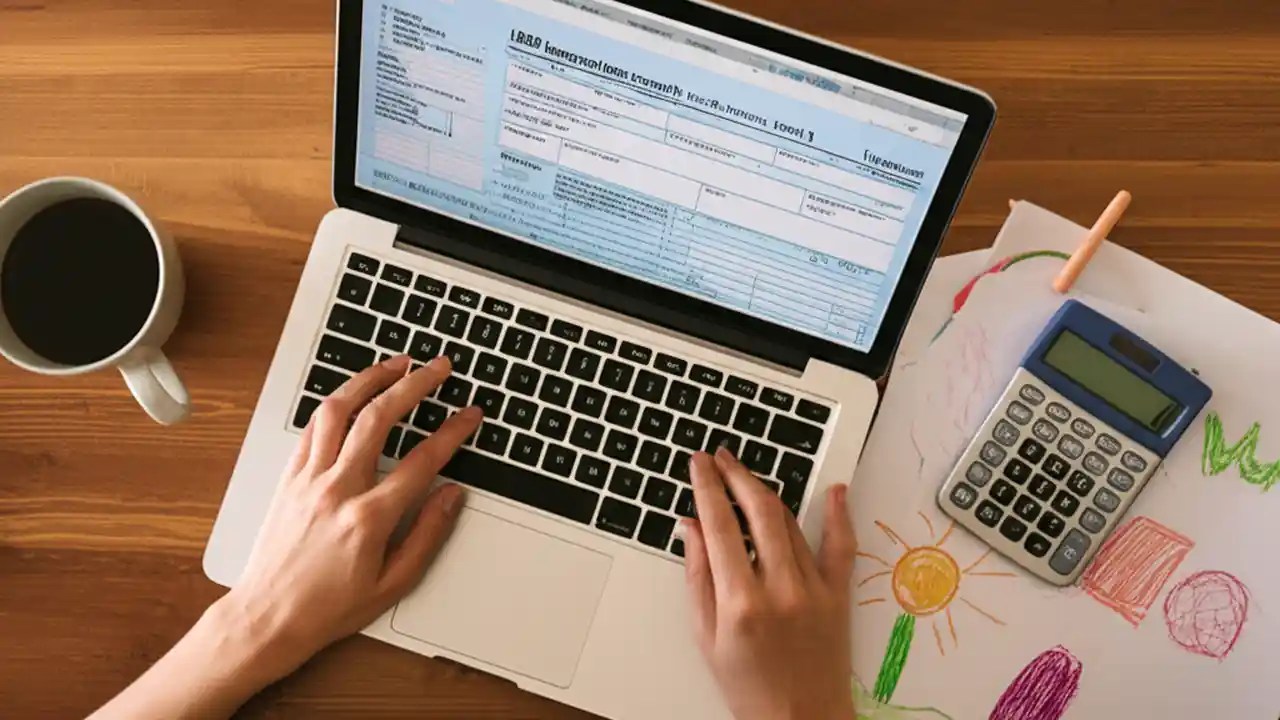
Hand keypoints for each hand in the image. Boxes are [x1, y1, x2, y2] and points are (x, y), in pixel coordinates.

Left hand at [219, 355, 481, 680]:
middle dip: (414, 384)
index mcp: (369, 518)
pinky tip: (352, 394)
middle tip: (437, 368)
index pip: (423, 460)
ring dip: (369, 380)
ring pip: (338, 410)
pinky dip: (335, 403)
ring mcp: (308, 479)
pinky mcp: (289, 478)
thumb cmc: (328, 608)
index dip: (453, 431)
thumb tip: (452, 495)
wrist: (267, 618)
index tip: (469, 414)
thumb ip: (427, 534)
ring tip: (395, 364)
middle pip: (379, 418)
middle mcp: (337, 489)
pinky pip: (311, 427)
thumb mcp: (393, 583)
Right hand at [685, 448, 857, 719]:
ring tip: (748, 476)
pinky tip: (836, 490)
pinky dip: (840, 515)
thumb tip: (691, 527)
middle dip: (737, 475)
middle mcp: (781, 590)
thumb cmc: (750, 689)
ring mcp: (814, 590)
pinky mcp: (839, 597)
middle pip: (759, 511)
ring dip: (767, 493)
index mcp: (741, 602)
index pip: (720, 525)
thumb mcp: (707, 637)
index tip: (699, 463)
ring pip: (791, 524)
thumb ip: (699, 576)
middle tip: (721, 457)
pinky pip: (841, 547)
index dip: (707, 486)